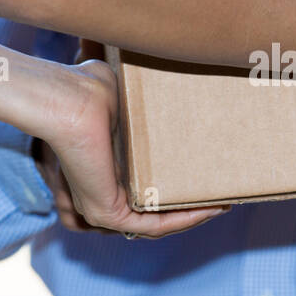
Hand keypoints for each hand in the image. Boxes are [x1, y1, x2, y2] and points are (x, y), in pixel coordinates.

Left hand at [36, 59, 228, 237]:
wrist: (73, 100)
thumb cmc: (89, 89)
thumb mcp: (123, 93)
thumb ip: (141, 96)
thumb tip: (163, 68)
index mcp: (105, 168)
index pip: (146, 190)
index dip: (179, 188)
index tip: (208, 178)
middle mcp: (102, 192)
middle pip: (155, 211)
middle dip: (192, 206)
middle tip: (222, 195)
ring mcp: (103, 207)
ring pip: (157, 223)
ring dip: (194, 215)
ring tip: (223, 203)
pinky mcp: (108, 214)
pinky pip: (154, 226)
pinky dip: (185, 219)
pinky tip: (211, 207)